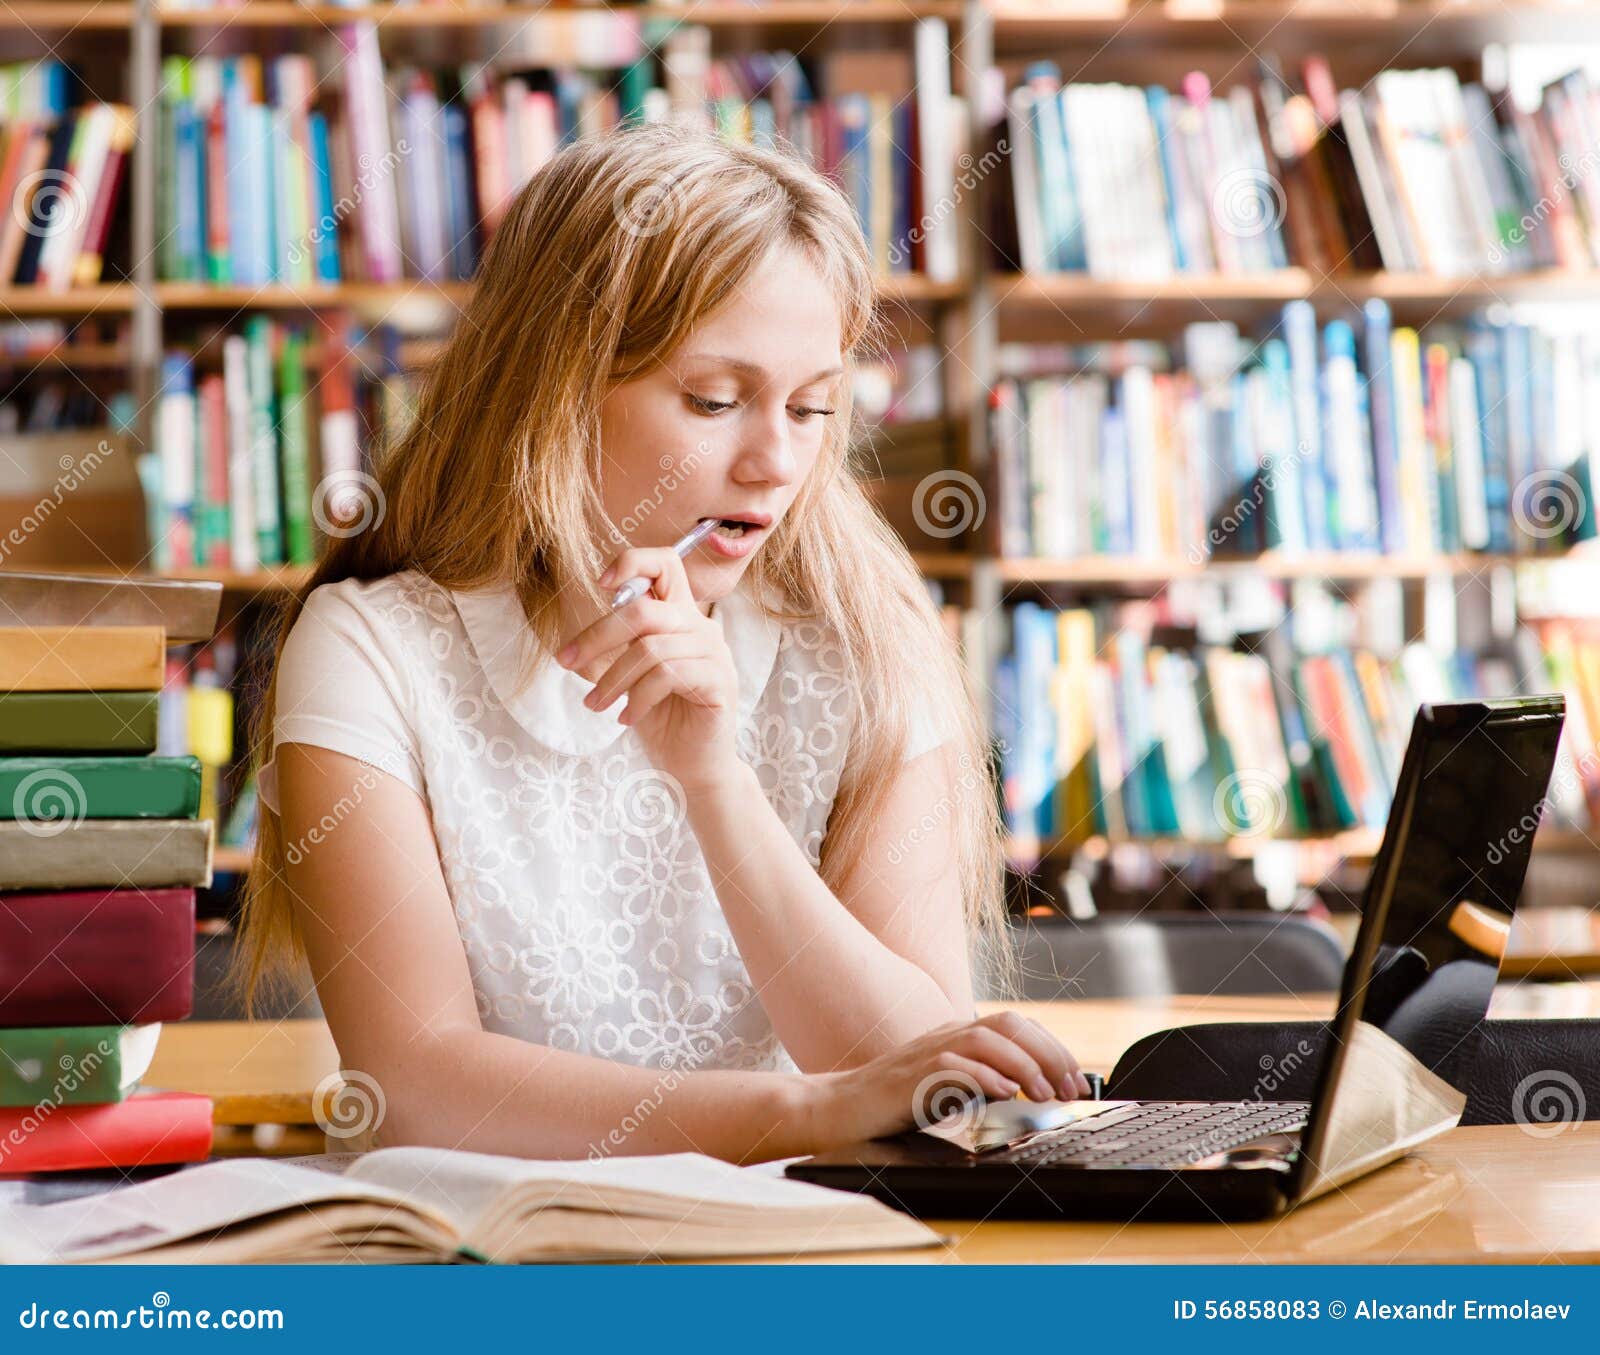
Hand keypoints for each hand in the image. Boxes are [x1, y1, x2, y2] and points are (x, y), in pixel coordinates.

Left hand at [555, 545, 742, 791]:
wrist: (692, 767)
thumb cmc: (661, 719)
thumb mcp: (627, 678)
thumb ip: (612, 650)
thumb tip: (572, 641)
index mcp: (681, 617)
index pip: (666, 563)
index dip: (632, 562)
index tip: (599, 583)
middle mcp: (701, 628)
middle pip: (644, 610)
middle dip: (597, 636)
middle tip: (566, 661)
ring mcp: (715, 654)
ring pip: (650, 648)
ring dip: (612, 679)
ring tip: (595, 704)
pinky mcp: (719, 681)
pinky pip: (668, 675)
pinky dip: (637, 698)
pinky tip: (626, 718)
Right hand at [799, 1011, 1093, 1152]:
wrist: (838, 1109)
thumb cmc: (891, 1103)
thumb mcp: (946, 1087)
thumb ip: (980, 1082)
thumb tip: (1027, 1091)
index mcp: (957, 1037)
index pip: (1016, 1026)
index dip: (1052, 1048)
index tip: (1075, 1080)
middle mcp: (946, 1037)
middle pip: (1009, 1025)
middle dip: (1048, 1054)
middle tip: (1070, 1088)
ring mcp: (928, 1053)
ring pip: (987, 1040)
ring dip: (1023, 1065)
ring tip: (1043, 1093)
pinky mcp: (913, 1076)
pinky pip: (954, 1066)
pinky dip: (985, 1076)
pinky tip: (1004, 1093)